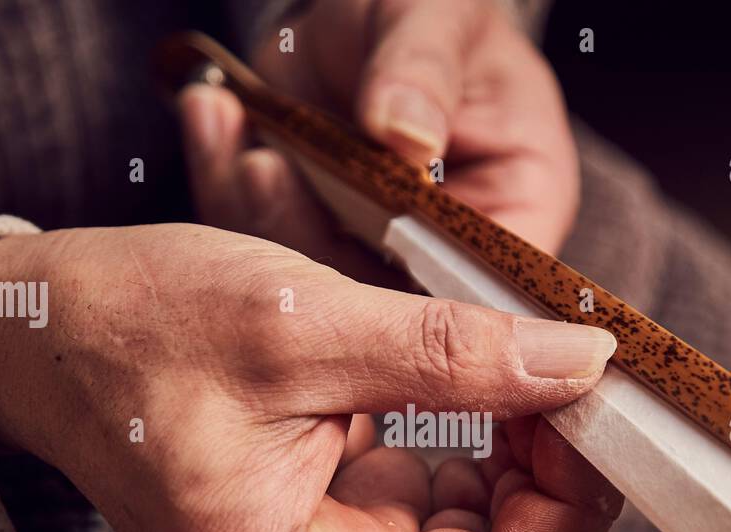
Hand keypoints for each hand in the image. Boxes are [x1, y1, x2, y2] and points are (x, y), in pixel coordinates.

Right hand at [0, 224, 646, 531]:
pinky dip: (485, 455)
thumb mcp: (296, 326)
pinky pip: (438, 506)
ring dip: (526, 483)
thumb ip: (448, 352)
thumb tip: (581, 363)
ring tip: (547, 389)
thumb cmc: (128, 332)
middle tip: (587, 418)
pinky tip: (500, 393)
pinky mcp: (332, 502)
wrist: (40, 324)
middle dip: (550, 523)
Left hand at [177, 0, 578, 278]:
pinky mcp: (315, 247)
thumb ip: (423, 68)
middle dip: (318, 244)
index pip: (492, 290)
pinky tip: (213, 120)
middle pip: (393, 304)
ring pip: (320, 287)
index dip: (434, 294)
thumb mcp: (432, 16)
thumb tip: (406, 133)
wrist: (355, 22)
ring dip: (262, 217)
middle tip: (264, 170)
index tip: (365, 240)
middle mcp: (450, 255)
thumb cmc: (424, 16)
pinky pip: (267, 250)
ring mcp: (376, 258)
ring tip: (241, 143)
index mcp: (518, 207)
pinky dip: (229, 192)